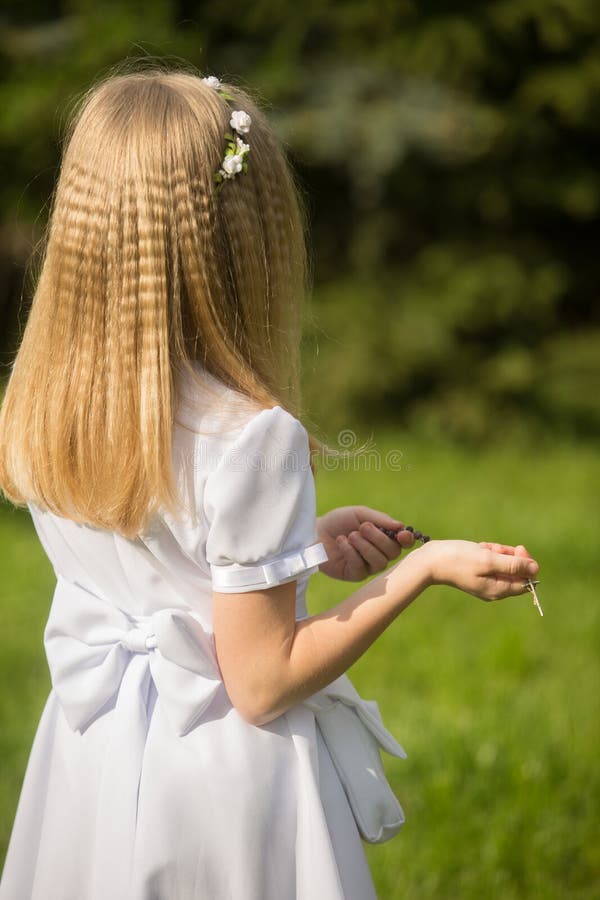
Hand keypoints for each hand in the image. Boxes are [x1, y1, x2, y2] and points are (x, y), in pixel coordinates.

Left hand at [316, 505, 415, 581]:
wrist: (314, 531)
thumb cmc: (338, 521)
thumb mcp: (359, 514)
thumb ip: (380, 519)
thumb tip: (401, 526)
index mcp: (383, 537)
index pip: (403, 543)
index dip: (406, 539)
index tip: (402, 534)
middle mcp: (379, 553)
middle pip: (393, 552)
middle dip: (379, 539)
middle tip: (363, 527)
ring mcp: (367, 566)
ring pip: (380, 562)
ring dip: (365, 546)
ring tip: (351, 535)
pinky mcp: (354, 575)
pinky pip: (361, 568)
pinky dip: (351, 552)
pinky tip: (341, 541)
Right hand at [412, 539, 539, 601]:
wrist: (430, 560)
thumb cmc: (458, 560)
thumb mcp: (488, 560)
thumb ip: (513, 565)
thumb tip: (535, 569)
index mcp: (498, 590)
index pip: (527, 581)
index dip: (527, 564)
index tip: (518, 550)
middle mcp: (494, 588)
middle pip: (516, 571)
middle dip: (509, 555)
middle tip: (495, 548)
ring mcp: (485, 580)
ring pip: (504, 563)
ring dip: (498, 551)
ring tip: (483, 547)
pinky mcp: (477, 571)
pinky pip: (492, 560)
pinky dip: (489, 551)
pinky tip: (478, 547)